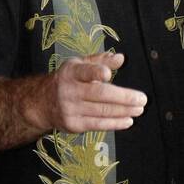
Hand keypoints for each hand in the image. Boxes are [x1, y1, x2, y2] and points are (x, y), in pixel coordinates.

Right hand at [31, 52, 146, 133]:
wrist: (42, 103)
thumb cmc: (67, 81)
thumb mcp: (79, 65)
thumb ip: (100, 61)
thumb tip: (121, 58)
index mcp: (71, 72)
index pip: (84, 71)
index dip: (96, 72)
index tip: (108, 74)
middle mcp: (69, 90)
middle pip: (100, 95)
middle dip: (123, 98)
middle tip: (141, 99)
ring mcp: (70, 109)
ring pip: (102, 111)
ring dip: (124, 111)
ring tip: (139, 109)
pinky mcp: (74, 124)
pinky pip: (98, 125)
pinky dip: (115, 123)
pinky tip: (128, 120)